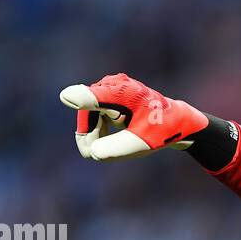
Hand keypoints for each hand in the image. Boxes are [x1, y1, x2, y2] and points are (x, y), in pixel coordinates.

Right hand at [59, 73, 208, 161]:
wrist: (174, 121)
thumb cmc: (160, 131)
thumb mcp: (142, 143)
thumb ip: (118, 148)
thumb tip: (92, 153)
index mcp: (125, 93)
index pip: (98, 97)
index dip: (82, 98)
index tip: (66, 97)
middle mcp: (113, 84)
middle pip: (86, 112)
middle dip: (89, 135)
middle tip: (94, 154)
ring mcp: (108, 88)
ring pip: (87, 114)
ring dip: (94, 134)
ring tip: (111, 144)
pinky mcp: (106, 95)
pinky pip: (92, 114)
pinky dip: (97, 130)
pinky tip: (114, 135)